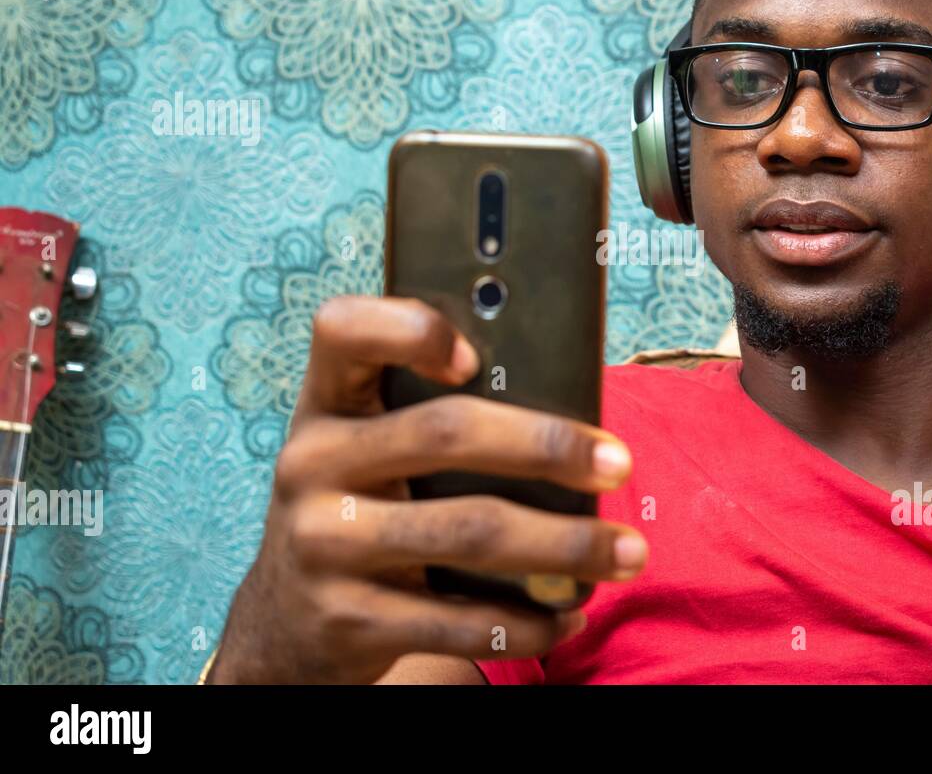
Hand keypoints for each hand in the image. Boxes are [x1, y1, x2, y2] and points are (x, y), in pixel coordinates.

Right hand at [209, 296, 647, 683]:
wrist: (284, 626)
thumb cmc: (359, 510)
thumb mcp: (366, 452)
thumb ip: (430, 420)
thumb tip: (568, 417)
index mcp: (325, 405)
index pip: (344, 330)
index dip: (409, 329)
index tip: (477, 355)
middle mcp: (313, 464)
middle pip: (445, 431)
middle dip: (548, 446)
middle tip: (618, 464)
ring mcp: (324, 544)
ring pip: (472, 531)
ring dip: (567, 545)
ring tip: (624, 552)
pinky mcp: (348, 619)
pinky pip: (461, 621)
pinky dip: (530, 620)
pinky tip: (567, 615)